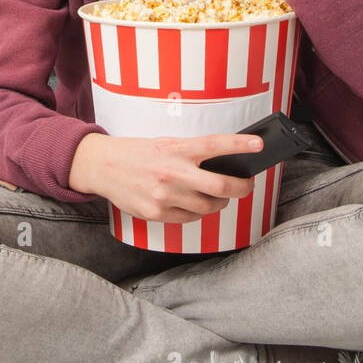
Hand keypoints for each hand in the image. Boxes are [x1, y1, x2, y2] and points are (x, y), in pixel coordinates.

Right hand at [69, 131, 263, 223]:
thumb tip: (223, 165)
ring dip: (219, 203)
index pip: (215, 144)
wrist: (104, 166)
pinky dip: (197, 213)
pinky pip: (189, 218)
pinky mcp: (157, 213)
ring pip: (208, 207)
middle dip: (241, 189)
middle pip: (220, 186)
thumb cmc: (139, 154)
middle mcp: (174, 172)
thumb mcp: (167, 144)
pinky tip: (191, 203)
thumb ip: (192, 154)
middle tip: (245, 185)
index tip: (258, 145)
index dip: (240, 145)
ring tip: (217, 196)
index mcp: (177, 149)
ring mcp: (165, 195)